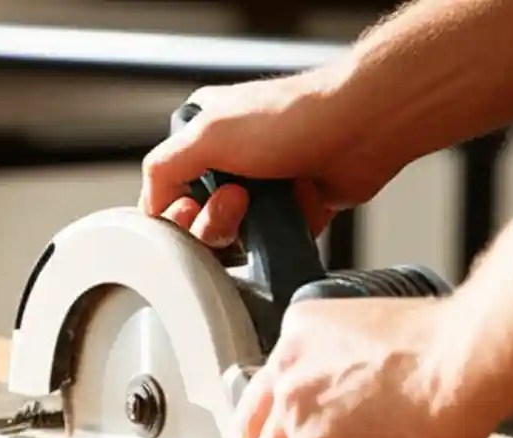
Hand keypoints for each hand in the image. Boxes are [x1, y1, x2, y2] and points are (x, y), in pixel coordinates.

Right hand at [140, 67, 402, 246]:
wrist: (361, 127)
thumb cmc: (295, 116)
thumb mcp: (208, 133)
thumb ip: (163, 169)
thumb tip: (151, 206)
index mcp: (203, 133)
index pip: (165, 188)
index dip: (173, 209)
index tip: (188, 209)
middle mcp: (231, 161)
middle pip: (196, 220)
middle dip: (210, 220)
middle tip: (235, 200)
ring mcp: (262, 189)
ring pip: (230, 238)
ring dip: (239, 230)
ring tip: (260, 205)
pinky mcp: (292, 213)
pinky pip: (267, 245)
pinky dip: (269, 244)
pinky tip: (280, 226)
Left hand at [235, 296, 501, 437]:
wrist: (464, 358)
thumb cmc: (444, 346)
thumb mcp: (369, 334)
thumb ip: (338, 365)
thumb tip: (343, 403)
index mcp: (299, 331)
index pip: (265, 390)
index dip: (287, 421)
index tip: (310, 434)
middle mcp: (287, 369)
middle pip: (255, 431)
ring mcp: (296, 412)